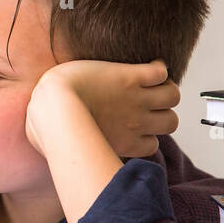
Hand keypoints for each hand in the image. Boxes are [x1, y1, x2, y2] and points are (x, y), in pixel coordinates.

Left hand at [25, 58, 179, 159]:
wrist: (54, 104)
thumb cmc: (50, 127)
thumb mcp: (67, 149)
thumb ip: (74, 150)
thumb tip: (57, 156)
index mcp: (124, 142)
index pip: (152, 145)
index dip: (146, 134)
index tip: (136, 126)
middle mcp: (136, 123)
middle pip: (171, 122)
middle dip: (162, 112)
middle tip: (147, 102)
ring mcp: (136, 99)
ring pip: (173, 96)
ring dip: (165, 88)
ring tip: (152, 82)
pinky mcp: (131, 77)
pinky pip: (160, 73)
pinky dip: (159, 68)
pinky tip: (151, 66)